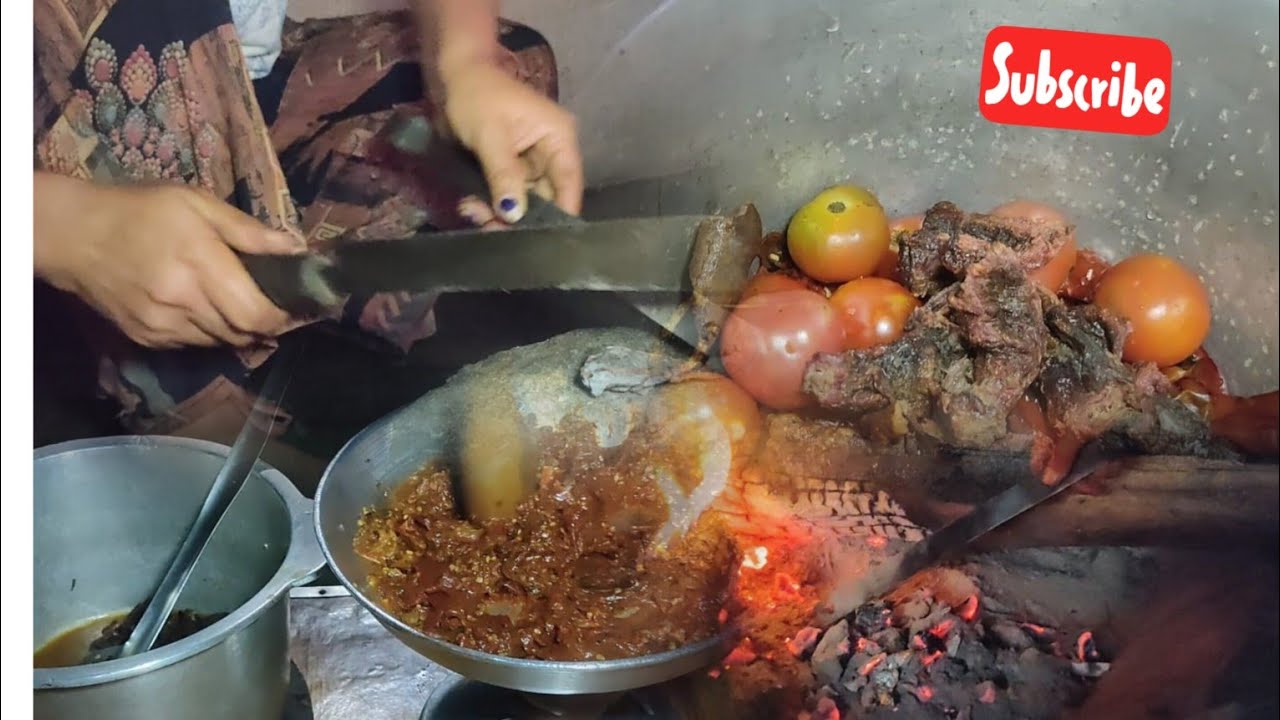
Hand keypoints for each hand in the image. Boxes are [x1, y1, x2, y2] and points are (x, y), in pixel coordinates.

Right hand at [35, 177, 303, 348]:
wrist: (74, 236)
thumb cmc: (141, 211)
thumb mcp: (197, 203)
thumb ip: (247, 231)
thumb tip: (295, 248)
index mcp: (200, 265)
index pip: (257, 315)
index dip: (282, 318)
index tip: (293, 306)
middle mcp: (183, 303)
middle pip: (243, 334)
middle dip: (265, 326)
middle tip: (274, 307)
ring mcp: (162, 326)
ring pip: (221, 343)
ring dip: (237, 330)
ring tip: (239, 306)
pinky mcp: (147, 339)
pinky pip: (193, 346)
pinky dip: (208, 333)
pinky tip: (203, 310)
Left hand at [438, 60, 583, 221]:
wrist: (455, 77)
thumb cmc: (477, 97)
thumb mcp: (491, 136)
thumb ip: (505, 176)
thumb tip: (514, 214)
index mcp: (558, 138)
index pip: (569, 183)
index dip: (560, 213)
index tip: (544, 241)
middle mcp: (551, 153)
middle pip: (545, 198)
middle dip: (520, 216)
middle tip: (491, 229)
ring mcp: (531, 162)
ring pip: (524, 200)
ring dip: (499, 212)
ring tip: (473, 213)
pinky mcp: (512, 168)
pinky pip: (507, 194)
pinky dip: (491, 202)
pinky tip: (471, 206)